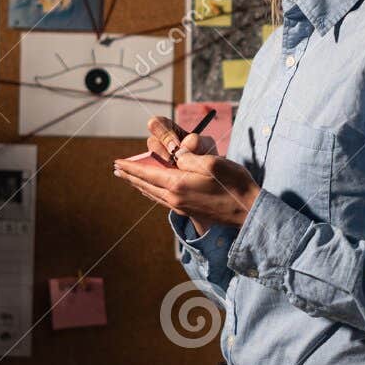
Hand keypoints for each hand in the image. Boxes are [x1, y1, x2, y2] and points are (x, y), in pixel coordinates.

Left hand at [113, 116, 259, 235]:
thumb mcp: (211, 162)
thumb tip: (174, 152)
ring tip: (130, 179)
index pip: (147, 173)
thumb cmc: (233, 184)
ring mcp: (182, 206)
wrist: (247, 211)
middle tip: (117, 170)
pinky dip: (153, 191)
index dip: (130, 167)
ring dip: (140, 185)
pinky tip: (154, 190)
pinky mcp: (190, 210)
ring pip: (154, 194)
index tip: (116, 162)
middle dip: (131, 176)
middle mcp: (175, 198)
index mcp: (177, 185)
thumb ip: (188, 156)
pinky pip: (163, 199)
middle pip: (146, 185)